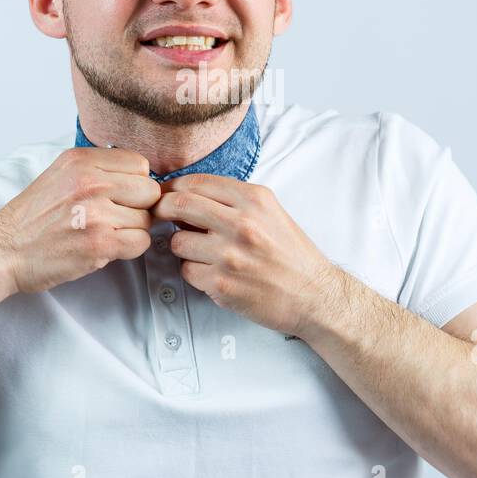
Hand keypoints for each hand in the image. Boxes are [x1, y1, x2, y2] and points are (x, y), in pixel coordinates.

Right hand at [0, 147, 160, 293]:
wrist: (2, 251)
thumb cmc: (31, 218)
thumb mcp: (60, 175)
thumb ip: (98, 169)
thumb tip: (141, 176)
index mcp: (81, 161)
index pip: (140, 164)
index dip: (135, 183)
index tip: (120, 195)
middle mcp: (90, 182)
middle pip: (149, 190)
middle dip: (138, 206)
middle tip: (115, 217)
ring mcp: (96, 213)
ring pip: (146, 219)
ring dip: (131, 230)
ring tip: (103, 233)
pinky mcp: (100, 243)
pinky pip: (141, 242)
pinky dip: (129, 248)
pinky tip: (106, 247)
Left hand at [150, 174, 343, 336]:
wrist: (314, 295)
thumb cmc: (291, 254)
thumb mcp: (270, 212)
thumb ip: (233, 200)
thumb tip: (187, 195)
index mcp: (254, 200)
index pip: (196, 182)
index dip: (173, 188)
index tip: (168, 195)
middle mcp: (242, 224)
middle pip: (178, 205)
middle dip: (163, 210)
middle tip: (162, 217)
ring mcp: (230, 255)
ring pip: (177, 242)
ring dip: (182, 247)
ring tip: (202, 252)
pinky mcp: (222, 284)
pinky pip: (187, 271)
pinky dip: (195, 273)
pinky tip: (214, 273)